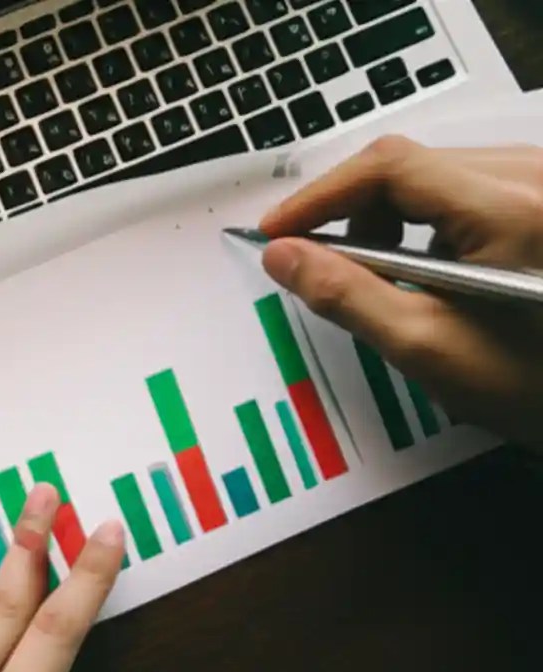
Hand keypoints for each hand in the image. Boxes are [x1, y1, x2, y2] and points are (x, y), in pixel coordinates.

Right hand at [260, 136, 542, 451]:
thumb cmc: (538, 384)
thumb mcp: (430, 347)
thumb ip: (348, 295)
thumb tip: (284, 256)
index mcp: (512, 209)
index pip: (391, 167)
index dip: (321, 195)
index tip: (277, 231)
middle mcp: (537, 178)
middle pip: (410, 164)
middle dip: (351, 211)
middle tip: (319, 263)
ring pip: (436, 173)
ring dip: (388, 217)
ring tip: (380, 275)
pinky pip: (468, 187)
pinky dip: (428, 220)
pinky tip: (428, 268)